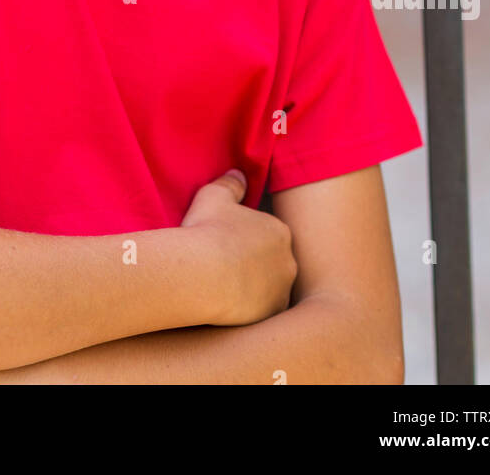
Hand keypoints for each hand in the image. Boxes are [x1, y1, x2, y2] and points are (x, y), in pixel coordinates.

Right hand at [180, 168, 297, 327]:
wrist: (201, 274)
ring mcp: (281, 291)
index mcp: (280, 231)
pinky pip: (260, 311)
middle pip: (272, 262)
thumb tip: (238, 174)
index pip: (267, 235)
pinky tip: (226, 304)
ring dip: (252, 288)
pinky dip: (247, 308)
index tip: (226, 242)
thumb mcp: (215, 195)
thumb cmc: (208, 230)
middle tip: (224, 265)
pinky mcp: (270, 316)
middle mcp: (288, 262)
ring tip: (223, 286)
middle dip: (253, 264)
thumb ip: (231, 183)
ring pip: (268, 288)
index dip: (245, 238)